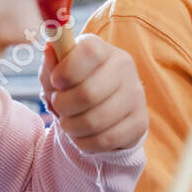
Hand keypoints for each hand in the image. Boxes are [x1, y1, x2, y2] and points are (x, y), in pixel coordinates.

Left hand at [41, 36, 147, 153]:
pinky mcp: (140, 123)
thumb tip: (51, 49)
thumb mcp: (58, 72)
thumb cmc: (76, 85)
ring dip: (72, 127)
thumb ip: (52, 63)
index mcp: (104, 51)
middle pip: (88, 94)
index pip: (89, 52)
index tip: (56, 82)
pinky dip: (86, 142)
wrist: (105, 110)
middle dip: (63, 106)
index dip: (66, 70)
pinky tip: (83, 134)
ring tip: (69, 123)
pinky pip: (106, 140)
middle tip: (59, 107)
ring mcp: (137, 97)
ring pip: (95, 121)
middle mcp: (125, 69)